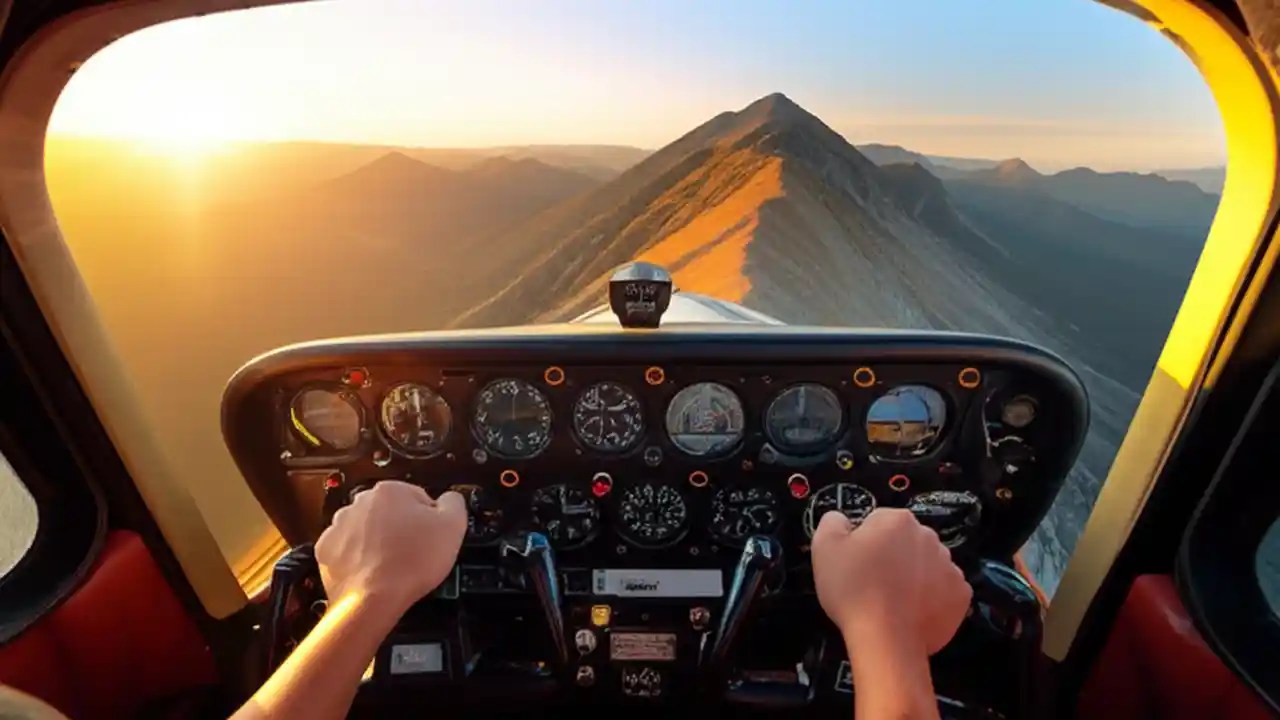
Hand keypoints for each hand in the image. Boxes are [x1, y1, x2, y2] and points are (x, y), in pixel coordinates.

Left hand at [315, 481, 465, 615]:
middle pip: (390, 512)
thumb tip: (450, 499)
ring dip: (378, 543)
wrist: (372, 600)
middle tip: (414, 554)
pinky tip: (373, 572)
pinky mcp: (327, 550)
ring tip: (393, 566)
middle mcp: (360, 503)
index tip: (431, 538)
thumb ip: (454, 503)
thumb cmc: (409, 564)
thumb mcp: (453, 526)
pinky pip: (348, 550)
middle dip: (401, 529)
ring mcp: (340, 526)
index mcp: (391, 491)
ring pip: (367, 530)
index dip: (429, 520)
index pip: (418, 498)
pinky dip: (359, 559)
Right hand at [811, 508, 970, 655]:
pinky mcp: (962, 596)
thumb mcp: (825, 548)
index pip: (878, 522)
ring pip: (926, 565)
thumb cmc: (853, 589)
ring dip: (913, 576)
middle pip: (905, 542)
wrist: (886, 639)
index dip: (864, 543)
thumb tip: (843, 520)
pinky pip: (943, 590)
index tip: (856, 565)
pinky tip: (913, 612)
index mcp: (898, 519)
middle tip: (872, 583)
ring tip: (894, 602)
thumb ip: (833, 522)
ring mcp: (950, 566)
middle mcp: (929, 537)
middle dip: (892, 556)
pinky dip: (931, 598)